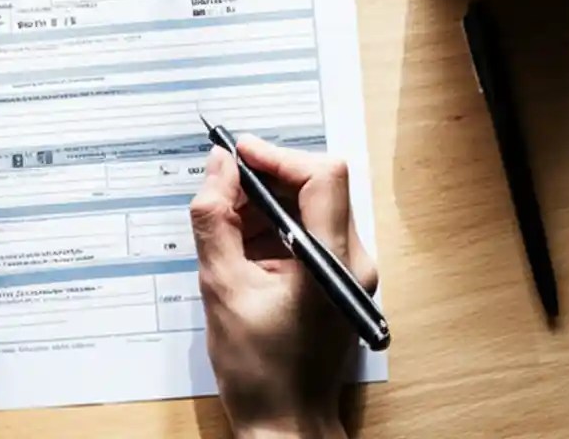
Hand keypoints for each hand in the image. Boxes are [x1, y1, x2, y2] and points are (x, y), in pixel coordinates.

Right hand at [189, 137, 378, 438]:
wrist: (285, 424)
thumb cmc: (260, 371)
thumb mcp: (221, 288)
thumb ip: (215, 221)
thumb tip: (217, 170)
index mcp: (332, 263)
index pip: (322, 176)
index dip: (276, 157)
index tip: (237, 155)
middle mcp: (353, 262)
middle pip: (317, 186)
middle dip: (265, 180)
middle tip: (221, 190)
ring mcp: (349, 272)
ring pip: (310, 208)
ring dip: (266, 206)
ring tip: (225, 227)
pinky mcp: (336, 281)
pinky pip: (307, 234)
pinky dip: (273, 230)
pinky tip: (241, 250)